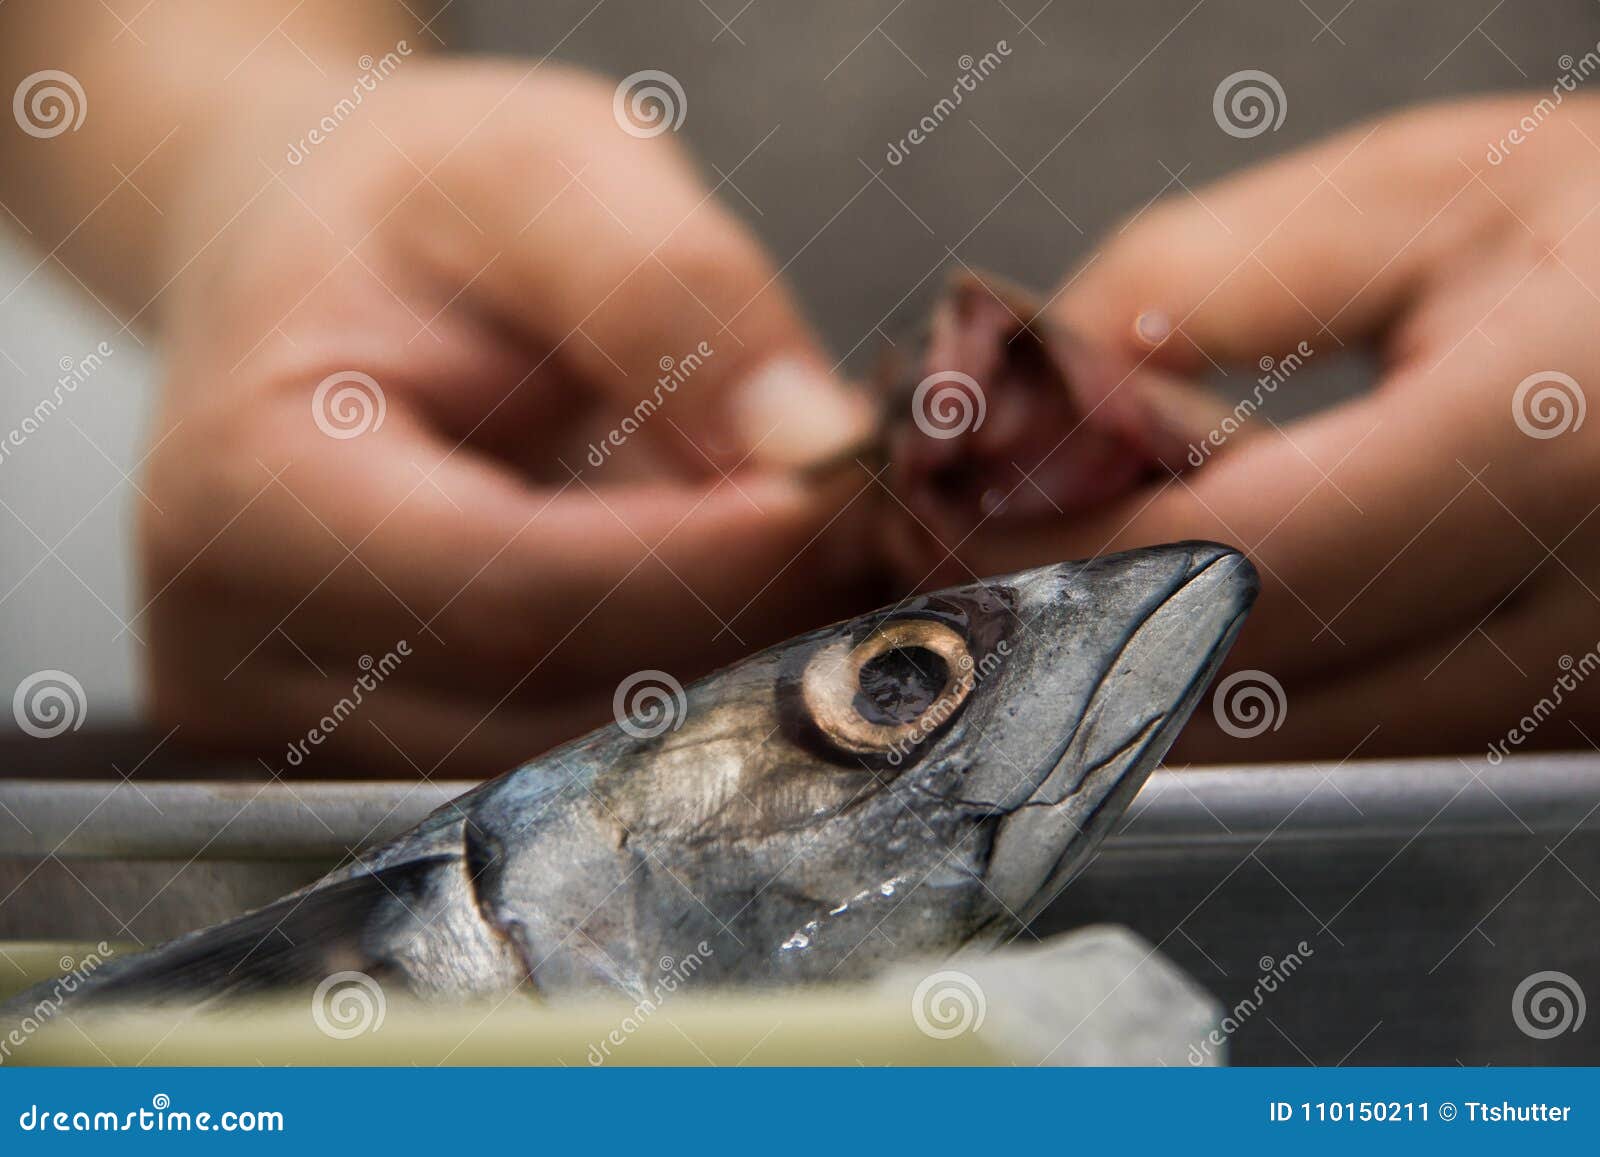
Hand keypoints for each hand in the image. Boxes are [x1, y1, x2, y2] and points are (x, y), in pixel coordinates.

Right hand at [139, 59, 877, 775]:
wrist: (298, 273)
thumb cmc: (401, 212)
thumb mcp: (534, 169)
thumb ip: (663, 288)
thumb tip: (809, 444)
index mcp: (252, 498)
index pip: (518, 587)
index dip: (708, 562)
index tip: (845, 499)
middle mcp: (248, 653)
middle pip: (564, 697)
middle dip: (750, 616)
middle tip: (870, 517)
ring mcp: (306, 732)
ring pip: (585, 756)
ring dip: (732, 661)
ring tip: (807, 539)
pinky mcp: (367, 758)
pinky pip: (569, 756)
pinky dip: (681, 683)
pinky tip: (735, 590)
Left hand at [926, 95, 1599, 763]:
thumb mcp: (1421, 197)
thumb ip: (1212, 283)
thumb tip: (1040, 383)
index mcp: (1545, 441)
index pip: (1226, 558)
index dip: (1055, 560)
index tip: (934, 535)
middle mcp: (1581, 610)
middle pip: (1249, 694)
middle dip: (1063, 645)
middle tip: (942, 588)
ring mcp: (1581, 696)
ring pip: (1297, 758)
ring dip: (1132, 699)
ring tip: (1022, 611)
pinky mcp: (1565, 726)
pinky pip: (1362, 760)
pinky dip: (1234, 717)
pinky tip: (1151, 650)